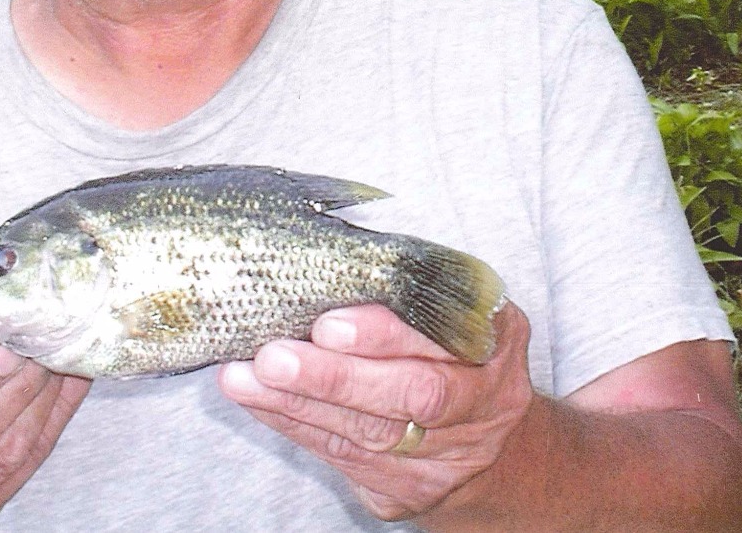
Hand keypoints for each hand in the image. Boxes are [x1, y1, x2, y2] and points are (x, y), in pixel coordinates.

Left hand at [218, 300, 533, 522]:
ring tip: (245, 377)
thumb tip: (320, 254)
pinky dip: (294, 424)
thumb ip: (406, 284)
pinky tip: (257, 399)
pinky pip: (345, 456)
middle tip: (274, 357)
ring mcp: (450, 454)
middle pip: (411, 394)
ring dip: (297, 402)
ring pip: (368, 431)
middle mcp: (484, 400)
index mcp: (495, 336)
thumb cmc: (452, 345)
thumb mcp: (452, 304)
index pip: (440, 338)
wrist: (495, 444)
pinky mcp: (410, 488)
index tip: (328, 324)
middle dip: (335, 377)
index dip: (383, 335)